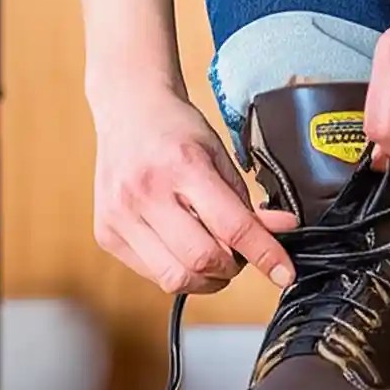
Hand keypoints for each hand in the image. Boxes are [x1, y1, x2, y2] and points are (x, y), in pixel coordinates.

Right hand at [89, 85, 298, 293]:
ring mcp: (120, 216)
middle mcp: (146, 193)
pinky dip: (178, 270)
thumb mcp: (221, 155)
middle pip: (202, 260)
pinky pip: (151, 274)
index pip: (232, 226)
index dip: (264, 254)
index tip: (284, 273)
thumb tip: (281, 232)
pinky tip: (183, 247)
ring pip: (175, 278)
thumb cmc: (177, 130)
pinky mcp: (106, 234)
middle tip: (240, 253)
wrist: (128, 111)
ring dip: (206, 278)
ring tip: (214, 254)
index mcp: (183, 166)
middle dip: (233, 267)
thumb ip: (247, 200)